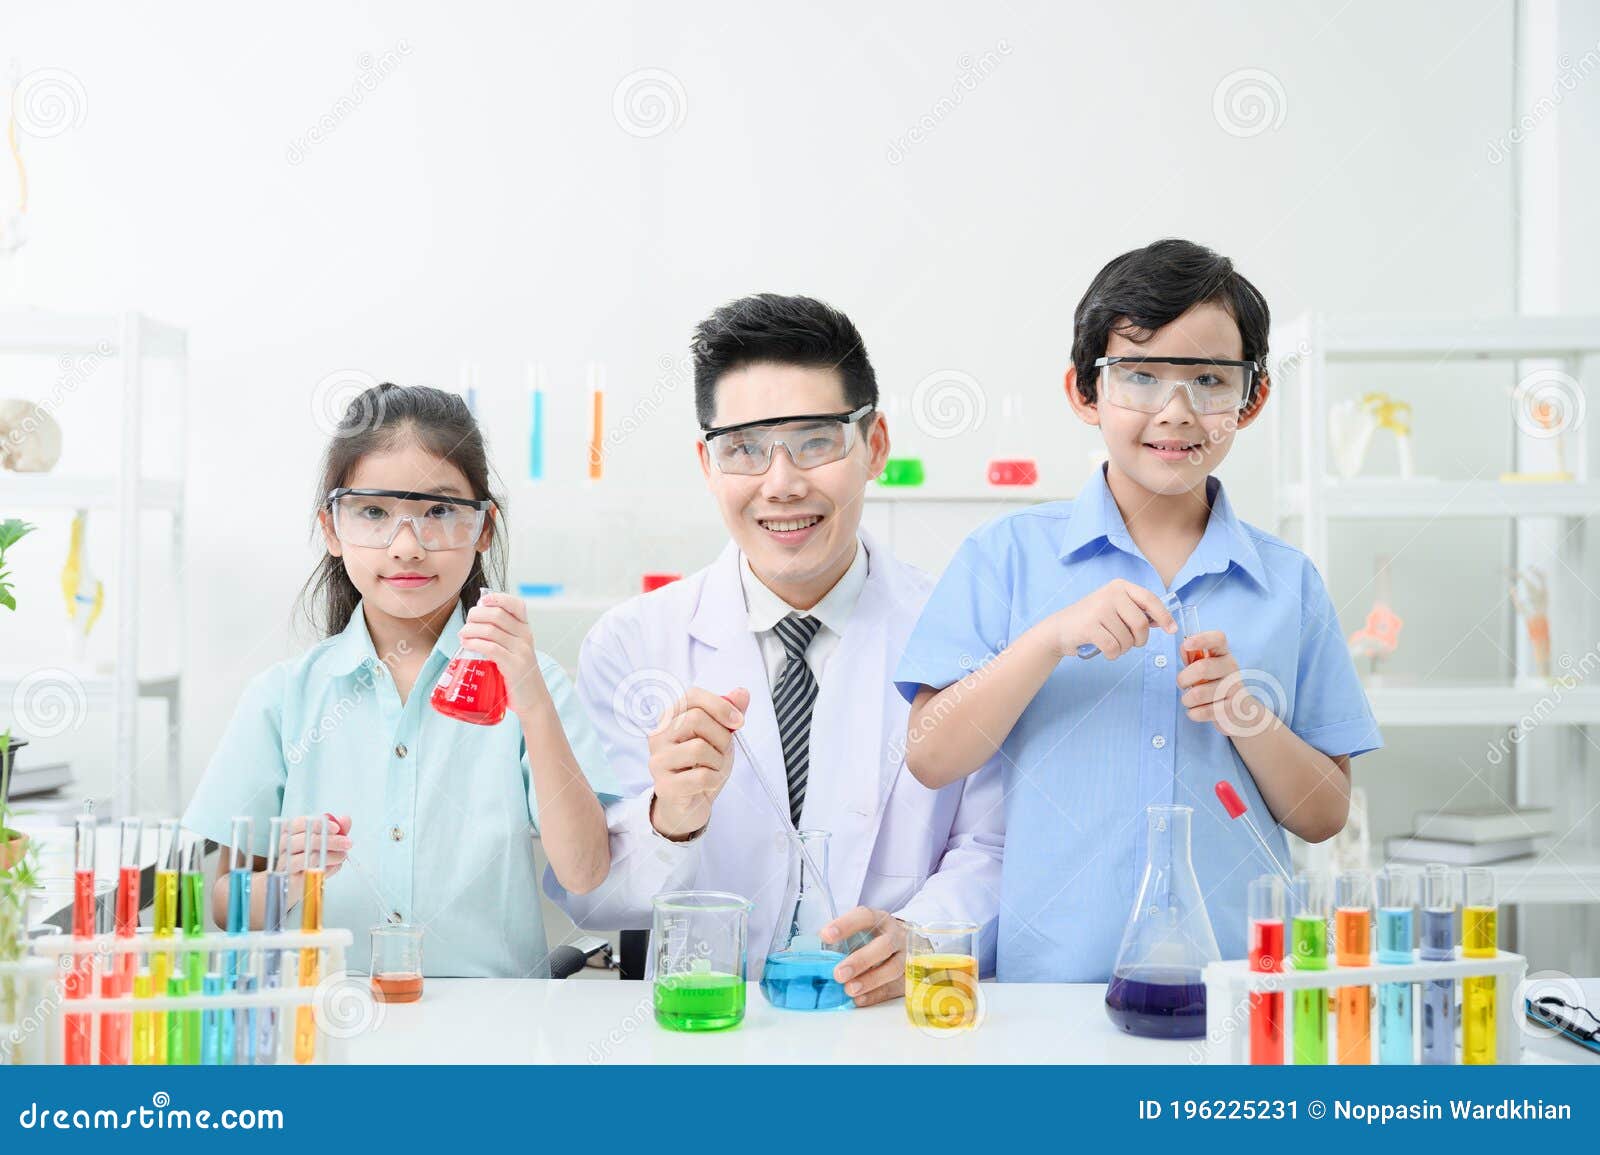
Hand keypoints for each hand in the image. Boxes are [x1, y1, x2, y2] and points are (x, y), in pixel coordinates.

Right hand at [277, 814, 351, 878]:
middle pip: (305, 839)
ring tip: (343, 855)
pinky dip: (326, 868)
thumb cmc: (310, 862)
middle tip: (347, 843)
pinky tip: (335, 866)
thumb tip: (345, 819)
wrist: (297, 886)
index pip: (298, 823)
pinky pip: (309, 871)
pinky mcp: (291, 880)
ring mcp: (285, 864)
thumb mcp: (324, 844)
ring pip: (308, 855)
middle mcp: (283, 847)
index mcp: (288, 834)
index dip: (318, 823)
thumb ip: (335, 831)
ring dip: (330, 855)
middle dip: (330, 840)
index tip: (336, 828)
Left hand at [457, 591, 548, 718]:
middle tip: (466, 624)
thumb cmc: (518, 675)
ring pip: (491, 630)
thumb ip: (501, 636)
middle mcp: (525, 637)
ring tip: (462, 636)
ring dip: (470, 630)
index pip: (516, 604)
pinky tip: (466, 645)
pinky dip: (474, 643)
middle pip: (497, 615)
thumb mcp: (514, 651)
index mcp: (525, 630)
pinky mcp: (514, 665)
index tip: (483, 601)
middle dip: (476, 615)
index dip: (498, 598)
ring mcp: (521, 651)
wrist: (533, 700)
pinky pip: (490, 648)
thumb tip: (475, 621)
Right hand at [647, 687, 749, 839]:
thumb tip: (742, 693)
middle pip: (696, 719)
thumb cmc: (702, 766)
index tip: (738, 721)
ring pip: (699, 748)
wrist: (689, 805)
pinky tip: (708, 782)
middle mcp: (658, 736)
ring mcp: (658, 761)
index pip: (692, 696)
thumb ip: (729, 714)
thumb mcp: (719, 737)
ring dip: (718, 761)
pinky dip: (714, 779)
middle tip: (723, 751)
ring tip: (713, 768)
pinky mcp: (664, 786)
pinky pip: (700, 776)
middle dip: (721, 737)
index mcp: (670, 719)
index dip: (720, 705)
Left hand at [822, 907, 906, 1006]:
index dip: (845, 925)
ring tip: (849, 990)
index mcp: (880, 920)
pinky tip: (859, 1000)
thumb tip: (810, 950)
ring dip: (870, 980)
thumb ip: (841, 939)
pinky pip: (896, 987)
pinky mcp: (910, 976)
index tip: (825, 935)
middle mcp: (896, 936)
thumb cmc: (875, 938)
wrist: (907, 946)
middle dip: (860, 960)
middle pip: (884, 946)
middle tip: (838, 973)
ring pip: (893, 968)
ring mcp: (907, 956)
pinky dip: (877, 994)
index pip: (864, 917)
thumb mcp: (862, 931)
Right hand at [1052, 578, 1175, 659]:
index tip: (1172, 630)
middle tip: (1129, 643)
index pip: (1150, 599)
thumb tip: (1164, 622)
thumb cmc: (1092, 621)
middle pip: (1141, 624)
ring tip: (1111, 643)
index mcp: (1119, 586)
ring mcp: (1099, 609)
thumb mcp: (1114, 608)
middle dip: (1139, 640)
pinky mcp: (1089, 626)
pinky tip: (1104, 650)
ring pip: (1128, 639)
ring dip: (1123, 649)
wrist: (1059, 629)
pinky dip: (1112, 655)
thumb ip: (1137, 612)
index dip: (1164, 616)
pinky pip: (1114, 648)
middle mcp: (1110, 593)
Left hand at [1176, 631, 1276, 736]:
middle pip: (1202, 668)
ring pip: (1198, 694)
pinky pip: (1201, 712)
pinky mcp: (1231, 710)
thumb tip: (1185, 647)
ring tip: (1190, 700)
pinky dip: (1193, 713)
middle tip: (1183, 685)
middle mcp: (1232, 668)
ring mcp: (1234, 689)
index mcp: (1224, 654)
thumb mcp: (1205, 668)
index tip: (1186, 645)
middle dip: (1183, 679)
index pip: (1218, 639)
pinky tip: (1197, 711)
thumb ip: (1194, 657)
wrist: (1242, 713)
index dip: (1201, 639)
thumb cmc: (1217, 685)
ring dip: (1187, 699)